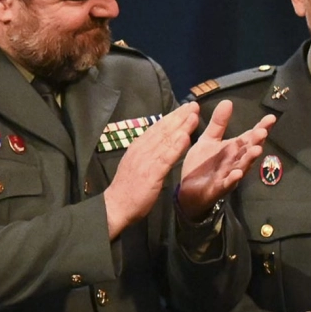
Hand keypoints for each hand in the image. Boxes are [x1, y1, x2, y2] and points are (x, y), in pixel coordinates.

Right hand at [100, 102, 200, 238]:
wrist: (116, 206)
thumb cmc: (127, 188)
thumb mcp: (135, 164)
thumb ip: (146, 152)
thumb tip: (157, 142)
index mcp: (138, 147)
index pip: (157, 128)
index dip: (172, 117)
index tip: (184, 108)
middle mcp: (142, 149)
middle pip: (163, 129)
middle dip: (179, 116)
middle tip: (193, 105)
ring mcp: (146, 160)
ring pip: (166, 140)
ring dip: (181, 126)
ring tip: (194, 115)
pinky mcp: (152, 173)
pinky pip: (166, 157)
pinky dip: (176, 146)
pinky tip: (186, 137)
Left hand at [176, 102, 275, 216]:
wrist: (187, 190)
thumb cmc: (201, 165)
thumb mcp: (208, 140)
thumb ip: (218, 123)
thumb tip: (227, 101)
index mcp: (233, 149)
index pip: (249, 137)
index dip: (260, 128)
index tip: (271, 118)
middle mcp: (235, 161)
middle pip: (248, 151)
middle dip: (256, 142)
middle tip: (263, 132)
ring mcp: (229, 175)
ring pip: (242, 166)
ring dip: (249, 159)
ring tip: (257, 150)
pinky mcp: (219, 188)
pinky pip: (227, 184)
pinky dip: (233, 179)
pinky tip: (238, 173)